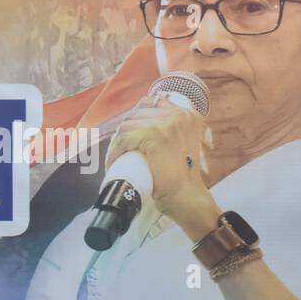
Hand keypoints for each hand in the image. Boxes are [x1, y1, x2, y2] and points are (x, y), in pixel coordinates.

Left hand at [105, 96, 211, 221]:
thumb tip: (144, 126)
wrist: (186, 196)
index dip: (136, 119)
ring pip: (127, 125)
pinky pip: (124, 138)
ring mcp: (166, 123)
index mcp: (187, 115)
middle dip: (125, 131)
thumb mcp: (183, 145)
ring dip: (118, 142)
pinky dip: (115, 151)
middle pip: (137, 113)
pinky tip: (113, 161)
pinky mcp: (153, 135)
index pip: (151, 104)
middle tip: (120, 148)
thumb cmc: (182, 177)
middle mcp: (178, 115)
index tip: (129, 134)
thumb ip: (172, 132)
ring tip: (116, 157)